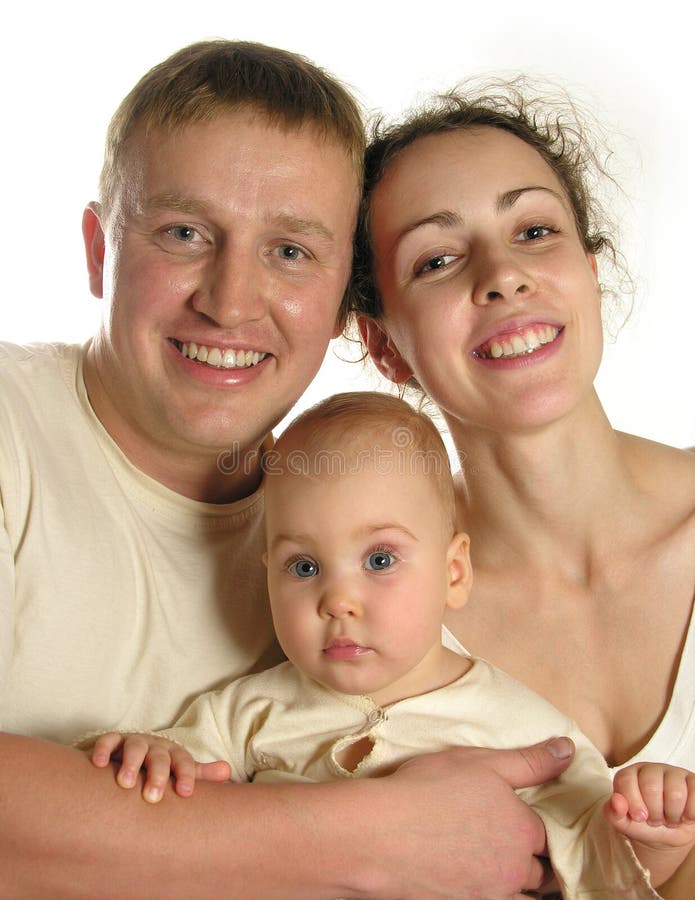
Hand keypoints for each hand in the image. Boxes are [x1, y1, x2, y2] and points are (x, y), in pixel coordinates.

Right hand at [91, 732, 230, 802]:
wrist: (132, 753)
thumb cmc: (160, 768)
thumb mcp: (179, 769)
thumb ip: (200, 773)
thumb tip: (227, 771)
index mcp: (174, 754)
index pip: (184, 762)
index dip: (187, 775)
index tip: (185, 793)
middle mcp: (155, 746)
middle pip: (159, 757)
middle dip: (157, 774)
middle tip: (152, 797)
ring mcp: (134, 742)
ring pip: (134, 747)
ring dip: (130, 763)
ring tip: (125, 783)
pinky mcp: (113, 742)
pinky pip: (107, 741)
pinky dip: (102, 749)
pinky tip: (98, 764)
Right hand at [372, 737, 573, 897]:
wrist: (380, 834)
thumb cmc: (427, 790)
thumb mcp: (480, 762)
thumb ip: (529, 761)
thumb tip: (568, 750)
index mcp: (523, 830)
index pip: (544, 832)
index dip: (530, 823)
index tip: (511, 815)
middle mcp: (514, 869)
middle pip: (540, 871)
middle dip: (531, 858)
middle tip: (507, 841)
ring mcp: (490, 895)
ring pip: (524, 897)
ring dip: (519, 884)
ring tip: (497, 865)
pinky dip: (498, 896)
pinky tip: (477, 881)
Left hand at [605, 762, 694, 848]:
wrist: (669, 832)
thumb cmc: (643, 824)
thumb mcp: (625, 823)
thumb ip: (614, 813)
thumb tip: (616, 801)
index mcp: (630, 775)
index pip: (626, 780)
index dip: (633, 803)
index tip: (639, 817)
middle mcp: (650, 769)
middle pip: (651, 787)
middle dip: (654, 812)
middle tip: (656, 820)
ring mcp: (673, 773)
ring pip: (675, 793)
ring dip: (673, 815)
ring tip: (670, 818)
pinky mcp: (692, 781)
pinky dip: (690, 813)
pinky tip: (685, 815)